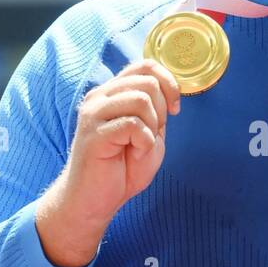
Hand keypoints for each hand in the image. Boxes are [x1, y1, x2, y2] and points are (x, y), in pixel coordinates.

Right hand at [36, 57, 180, 266]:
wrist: (95, 200)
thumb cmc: (121, 170)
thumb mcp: (149, 134)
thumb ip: (156, 111)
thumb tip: (171, 90)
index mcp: (112, 93)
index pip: (144, 66)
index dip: (168, 82)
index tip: (173, 109)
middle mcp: (99, 97)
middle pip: (147, 81)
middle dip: (161, 110)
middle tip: (151, 135)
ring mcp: (93, 114)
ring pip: (141, 99)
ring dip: (151, 126)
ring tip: (140, 146)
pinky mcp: (94, 133)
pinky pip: (133, 124)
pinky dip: (144, 141)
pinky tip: (134, 153)